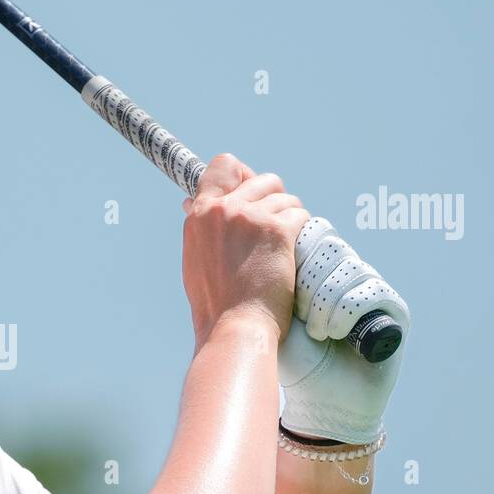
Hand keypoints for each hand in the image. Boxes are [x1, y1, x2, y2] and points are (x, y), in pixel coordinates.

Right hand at [181, 153, 307, 350]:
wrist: (234, 326)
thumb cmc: (215, 302)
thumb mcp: (194, 258)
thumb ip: (200, 227)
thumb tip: (191, 202)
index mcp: (200, 215)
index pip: (223, 166)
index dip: (243, 174)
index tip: (251, 191)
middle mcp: (223, 210)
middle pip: (263, 179)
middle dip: (274, 198)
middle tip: (275, 225)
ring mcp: (250, 218)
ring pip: (285, 198)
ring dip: (290, 217)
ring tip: (283, 245)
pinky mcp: (277, 230)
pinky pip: (299, 214)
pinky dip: (302, 230)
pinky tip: (293, 250)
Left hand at [278, 217, 410, 444]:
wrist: (319, 400)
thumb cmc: (292, 359)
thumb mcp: (273, 311)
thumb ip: (271, 273)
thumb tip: (260, 231)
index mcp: (318, 268)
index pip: (313, 232)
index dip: (295, 256)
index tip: (280, 289)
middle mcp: (348, 273)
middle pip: (330, 244)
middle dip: (309, 281)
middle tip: (299, 314)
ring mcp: (372, 288)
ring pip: (347, 267)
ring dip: (325, 303)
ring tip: (316, 331)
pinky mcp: (394, 309)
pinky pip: (370, 289)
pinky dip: (346, 312)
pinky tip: (335, 334)